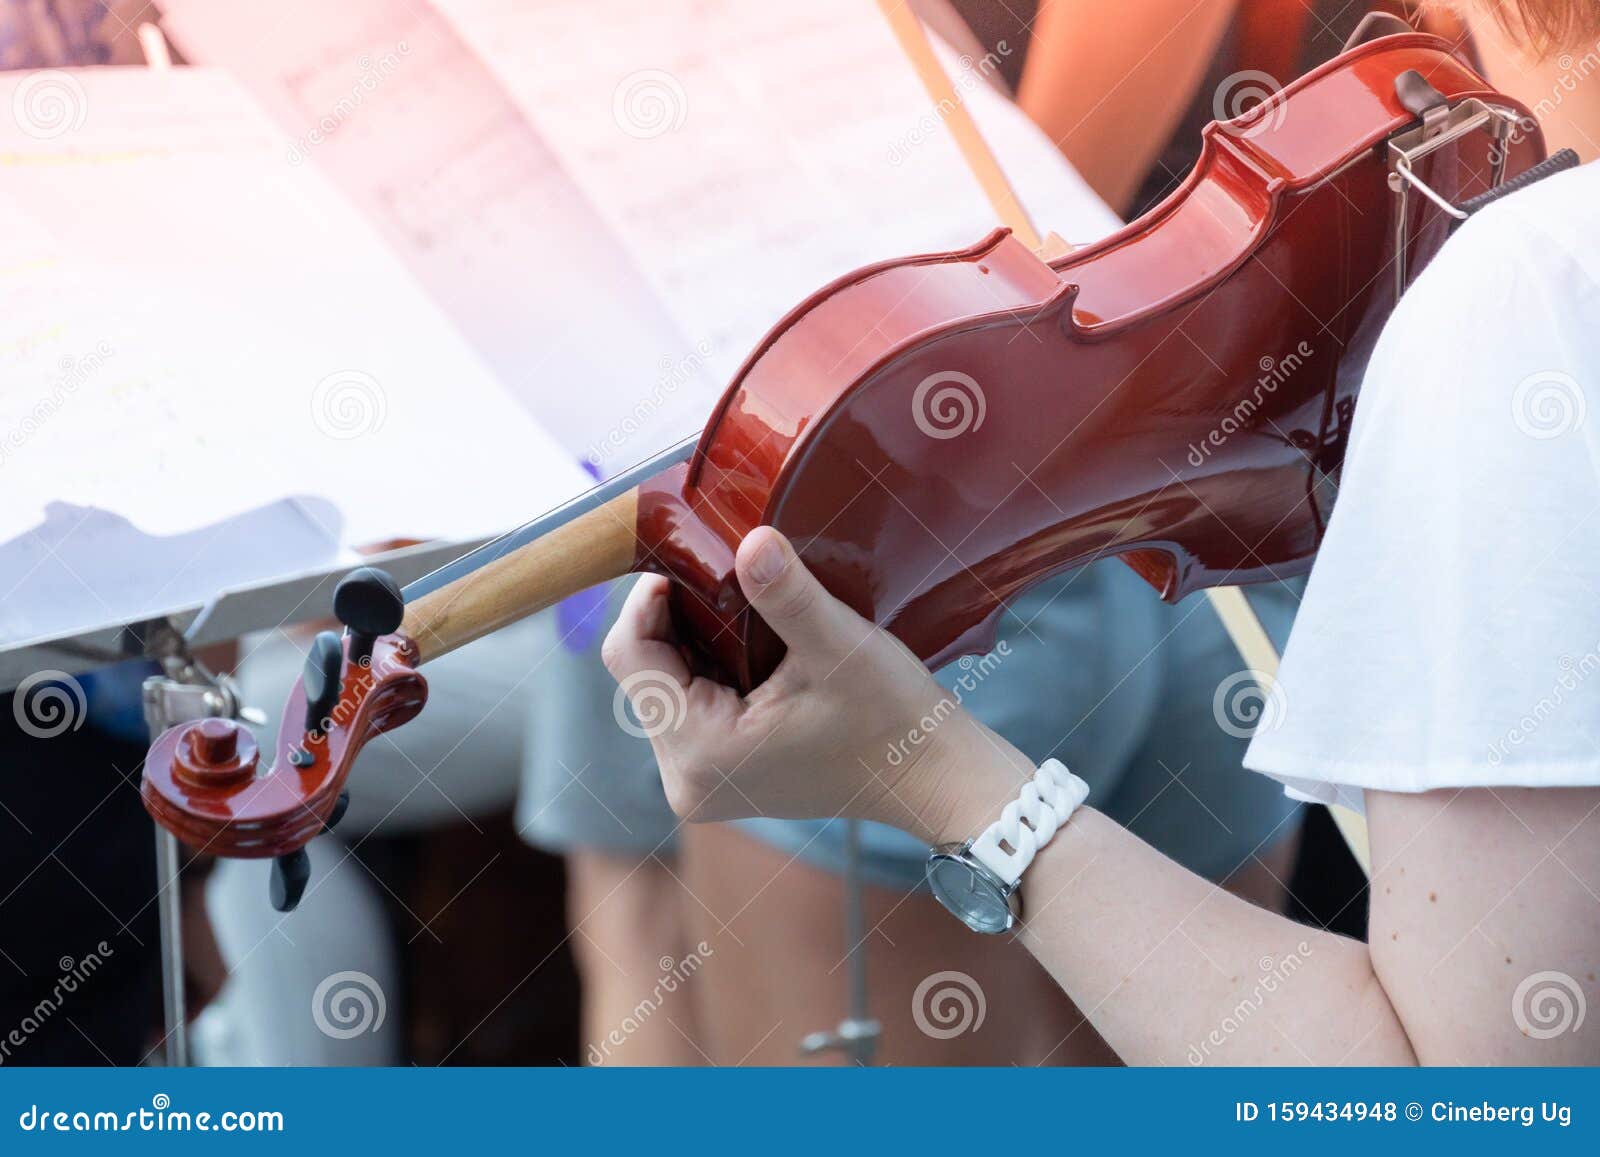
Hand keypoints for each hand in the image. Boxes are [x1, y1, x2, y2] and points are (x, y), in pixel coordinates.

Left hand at [600, 526, 1031, 840]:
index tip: (696, 558)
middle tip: (723, 575)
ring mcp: (701, 783)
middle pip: (640, 671)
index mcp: (699, 752)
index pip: (628, 655)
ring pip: (662, 685)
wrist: (932, 777)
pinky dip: (708, 668)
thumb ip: (787, 595)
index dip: (650, 597)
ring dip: (692, 640)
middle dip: (674, 617)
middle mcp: (685, 779)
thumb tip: (751, 540)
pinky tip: (749, 645)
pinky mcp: (720, 778)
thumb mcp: (838, 646)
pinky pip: (687, 707)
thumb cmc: (891, 719)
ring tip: (742, 607)